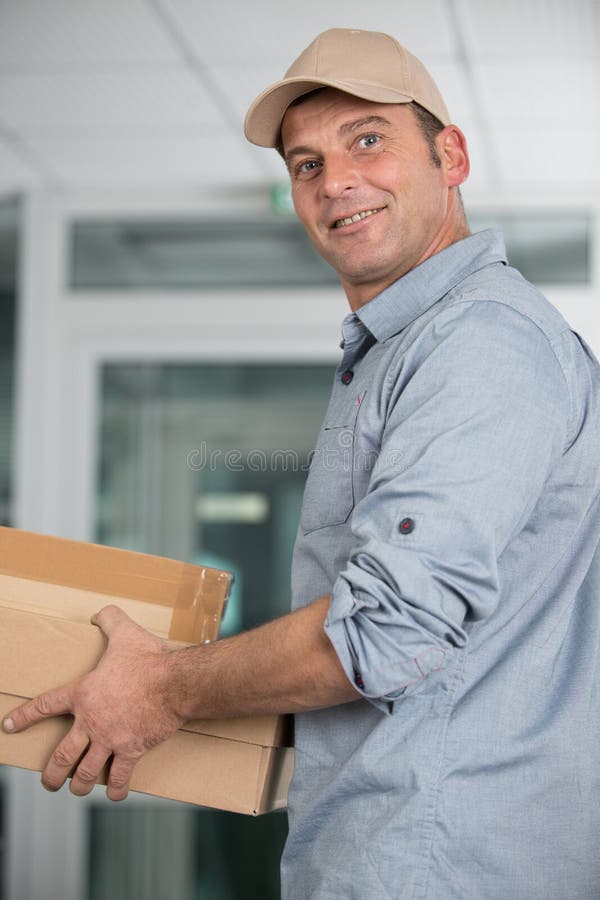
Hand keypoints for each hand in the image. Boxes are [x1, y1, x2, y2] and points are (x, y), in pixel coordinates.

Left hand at [2, 605, 183, 800]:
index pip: (45, 705)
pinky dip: (116, 789)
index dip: (25, 716)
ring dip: (78, 784)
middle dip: (52, 774)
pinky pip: (119, 778)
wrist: (174, 682)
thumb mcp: (125, 633)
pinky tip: (114, 793)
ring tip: (76, 789)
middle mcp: (91, 721)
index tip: (9, 725)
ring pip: (84, 773)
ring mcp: (110, 739)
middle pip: (61, 756)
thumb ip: (110, 621)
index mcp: (84, 693)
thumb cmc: (149, 658)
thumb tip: (100, 613)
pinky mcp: (131, 750)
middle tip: (49, 782)